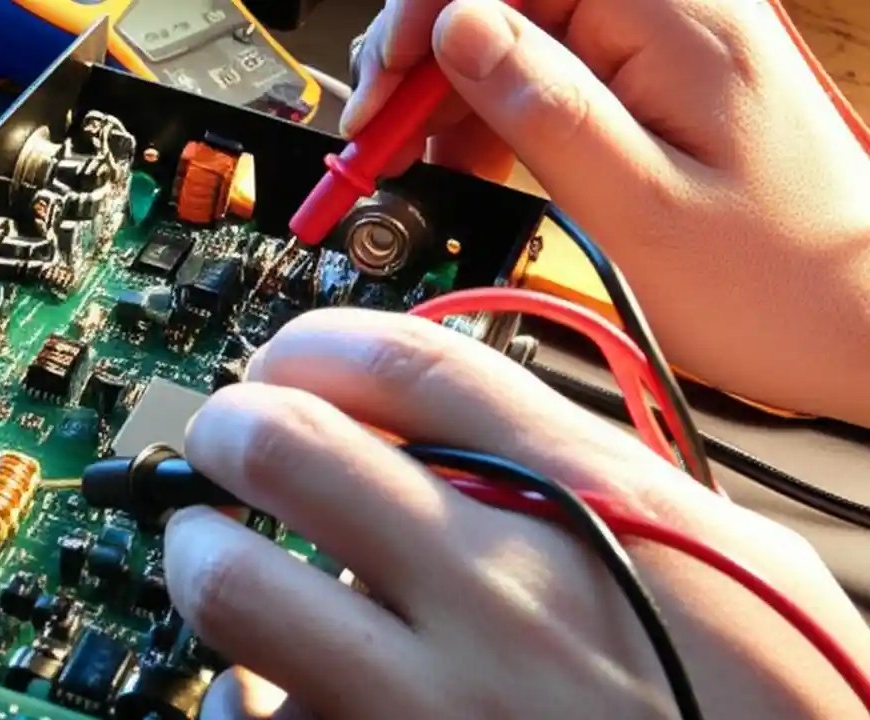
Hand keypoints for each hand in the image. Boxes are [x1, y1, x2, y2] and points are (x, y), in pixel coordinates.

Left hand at [163, 308, 869, 718]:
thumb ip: (594, 475)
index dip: (313, 342)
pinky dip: (241, 693)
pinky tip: (270, 684)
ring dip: (205, 555)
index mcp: (589, 505)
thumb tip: (474, 429)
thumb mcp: (730, 554)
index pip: (407, 365)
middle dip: (226, 427)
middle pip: (287, 446)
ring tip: (219, 555)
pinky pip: (253, 719)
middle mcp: (500, 591)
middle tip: (222, 441)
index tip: (284, 361)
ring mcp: (433, 700)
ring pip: (236, 586)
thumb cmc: (769, 708)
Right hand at [343, 0, 869, 425]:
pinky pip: (547, 65)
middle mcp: (672, 5)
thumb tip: (456, 30)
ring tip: (423, 158)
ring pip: (516, 25)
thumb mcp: (636, 207)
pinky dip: (495, 111)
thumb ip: (543, 108)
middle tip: (386, 127)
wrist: (850, 317)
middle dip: (428, 49)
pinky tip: (473, 159)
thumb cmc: (772, 279)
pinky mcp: (649, 76)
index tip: (386, 82)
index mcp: (676, 11)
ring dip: (454, 87)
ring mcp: (660, 38)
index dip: (428, 8)